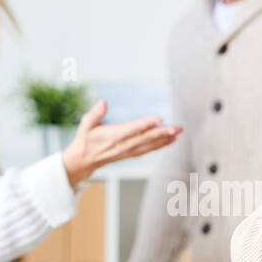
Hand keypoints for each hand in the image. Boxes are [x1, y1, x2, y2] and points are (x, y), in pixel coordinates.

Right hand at [62, 100, 181, 187]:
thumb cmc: (85, 139)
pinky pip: (148, 150)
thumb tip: (103, 102)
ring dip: (165, 140)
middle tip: (177, 128)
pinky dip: (160, 146)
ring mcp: (128, 151)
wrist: (84, 160)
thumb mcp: (86, 124)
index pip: (132, 129)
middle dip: (163, 133)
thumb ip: (95, 113)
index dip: (146, 125)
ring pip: (149, 145)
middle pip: (146, 138)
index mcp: (113, 136)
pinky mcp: (131, 154)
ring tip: (178, 134)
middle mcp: (123, 145)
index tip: (159, 119)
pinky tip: (170, 141)